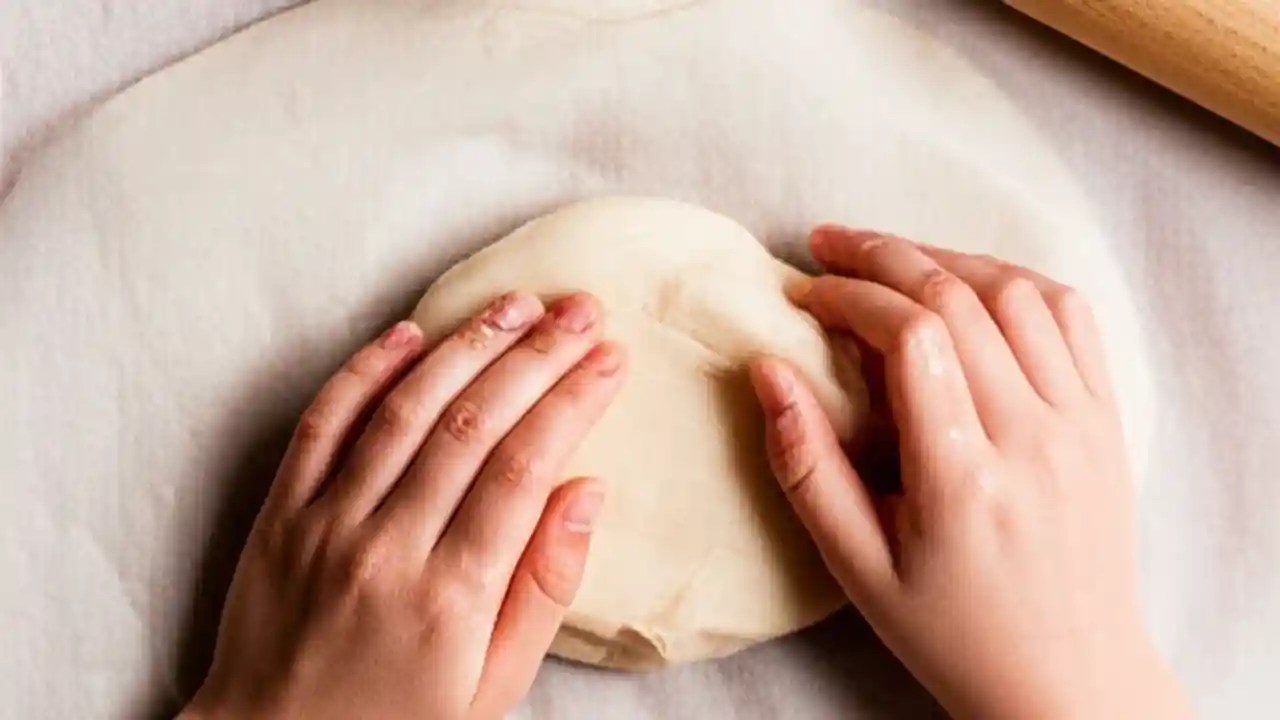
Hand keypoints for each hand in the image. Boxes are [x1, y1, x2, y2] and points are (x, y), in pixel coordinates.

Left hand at [181, 291, 625, 719]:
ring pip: (405, 409)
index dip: (573, 401)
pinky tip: (411, 332)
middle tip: (581, 311)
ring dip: (467, 346)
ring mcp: (326, 524)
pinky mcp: (281, 513)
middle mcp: (388, 548)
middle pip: (474, 424)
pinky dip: (366, 369)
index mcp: (452, 598)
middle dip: (537, 356)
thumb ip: (543, 591)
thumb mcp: (494, 687)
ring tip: (518, 305)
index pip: (524, 468)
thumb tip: (587, 492)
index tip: (611, 358)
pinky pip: (323, 422)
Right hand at [749, 227, 1189, 718]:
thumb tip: (767, 369)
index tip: (805, 294)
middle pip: (960, 296)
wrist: (1067, 679)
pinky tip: (970, 283)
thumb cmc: (952, 630)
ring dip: (946, 258)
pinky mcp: (1107, 420)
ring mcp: (1082, 424)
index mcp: (964, 479)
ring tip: (890, 259)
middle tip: (829, 246)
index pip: (912, 336)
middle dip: (884, 255)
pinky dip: (1015, 280)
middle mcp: (1034, 438)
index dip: (850, 295)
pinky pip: (1072, 316)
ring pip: (1018, 291)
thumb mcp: (856, 565)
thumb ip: (805, 465)